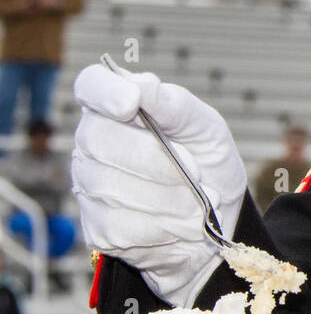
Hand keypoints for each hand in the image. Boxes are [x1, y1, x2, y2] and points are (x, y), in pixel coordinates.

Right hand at [71, 63, 246, 306]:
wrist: (218, 217)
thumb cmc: (206, 161)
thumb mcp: (204, 127)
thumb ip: (174, 105)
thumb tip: (142, 87)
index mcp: (117, 106)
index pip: (91, 85)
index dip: (105, 92)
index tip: (131, 103)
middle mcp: (93, 142)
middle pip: (100, 140)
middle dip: (155, 160)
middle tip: (196, 172)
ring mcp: (90, 186)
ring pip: (112, 187)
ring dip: (169, 199)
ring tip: (203, 204)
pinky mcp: (99, 227)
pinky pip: (121, 225)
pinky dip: (164, 226)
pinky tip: (185, 223)